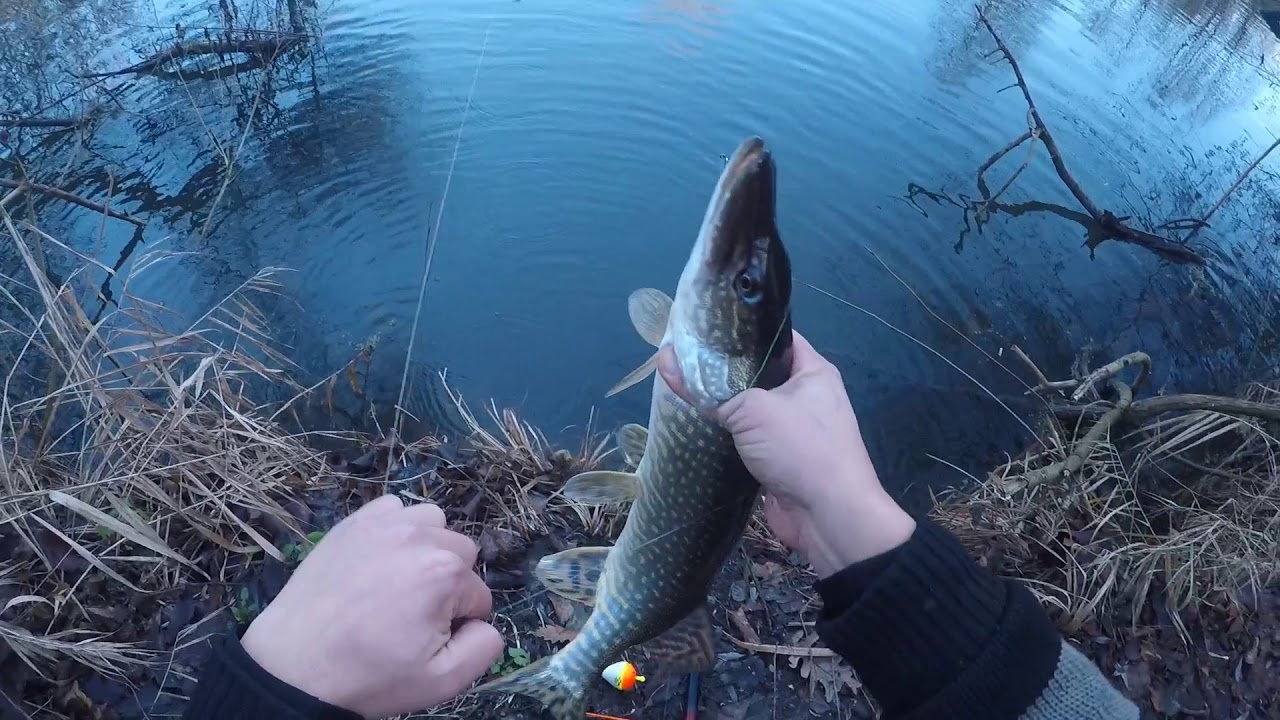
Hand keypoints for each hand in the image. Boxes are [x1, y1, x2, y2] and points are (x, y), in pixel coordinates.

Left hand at [240, 495, 502, 717]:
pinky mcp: (354, 520)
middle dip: (446, 583)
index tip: (424, 639)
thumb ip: (484, 647)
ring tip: (397, 583)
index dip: (457, 624)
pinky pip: (395, 510)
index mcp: (446, 572)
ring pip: (433, 524)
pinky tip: (377, 562)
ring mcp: (384, 523)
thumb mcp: (440, 681)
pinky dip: (395, 530)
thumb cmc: (368, 675)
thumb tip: (484, 622)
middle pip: (462, 554)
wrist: (293, 667)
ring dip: (426, 549)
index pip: (478, 595)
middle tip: (410, 615)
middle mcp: (420, 536)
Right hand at [657, 330, 914, 577]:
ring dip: (726, 405)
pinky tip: (700, 426)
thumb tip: (665, 364)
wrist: (828, 516)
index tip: (705, 329)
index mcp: (813, 371)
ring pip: (754, 408)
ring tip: (685, 388)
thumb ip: (708, 390)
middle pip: (761, 373)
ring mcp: (796, 430)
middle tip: (685, 359)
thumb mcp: (750, 410)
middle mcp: (809, 396)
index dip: (742, 331)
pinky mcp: (782, 459)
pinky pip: (752, 438)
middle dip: (725, 370)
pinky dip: (730, 434)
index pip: (776, 337)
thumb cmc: (799, 448)